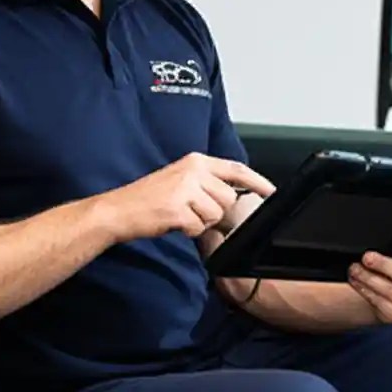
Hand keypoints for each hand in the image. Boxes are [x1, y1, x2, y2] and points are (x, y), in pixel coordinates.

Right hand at [101, 152, 274, 241]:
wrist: (119, 209)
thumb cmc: (149, 198)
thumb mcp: (181, 180)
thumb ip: (207, 183)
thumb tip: (232, 196)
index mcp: (196, 161)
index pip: (236, 169)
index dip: (257, 181)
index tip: (271, 192)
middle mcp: (193, 171)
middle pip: (228, 199)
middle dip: (214, 211)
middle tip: (191, 210)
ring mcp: (186, 188)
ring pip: (215, 215)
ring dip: (200, 222)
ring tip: (179, 214)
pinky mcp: (178, 208)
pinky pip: (198, 227)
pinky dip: (187, 230)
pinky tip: (172, 222)